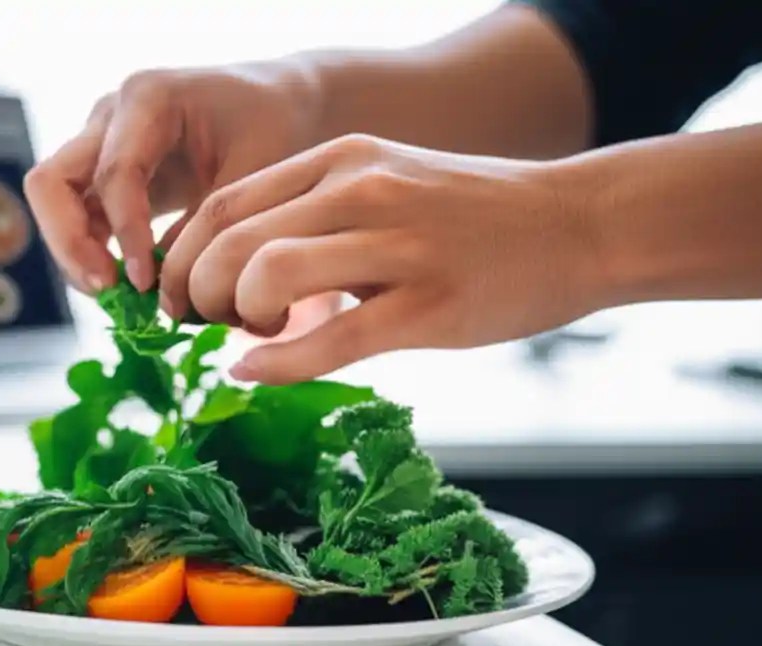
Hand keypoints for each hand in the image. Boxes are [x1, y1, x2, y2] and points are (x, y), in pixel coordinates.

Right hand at [24, 61, 321, 293]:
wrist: (278, 102)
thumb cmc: (274, 125)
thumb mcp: (258, 171)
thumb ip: (211, 223)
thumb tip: (168, 289)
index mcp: (149, 99)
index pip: (113, 174)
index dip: (125, 233)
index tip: (146, 282)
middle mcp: (110, 116)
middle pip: (51, 182)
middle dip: (69, 243)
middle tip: (108, 291)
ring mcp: (100, 144)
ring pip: (54, 203)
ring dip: (74, 254)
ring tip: (117, 297)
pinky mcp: (105, 175)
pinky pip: (77, 217)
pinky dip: (91, 253)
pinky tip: (128, 286)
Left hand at [159, 134, 601, 383]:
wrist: (581, 223)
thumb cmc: (475, 216)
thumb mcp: (387, 183)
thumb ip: (316, 212)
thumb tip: (238, 268)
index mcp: (342, 160)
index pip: (224, 206)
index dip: (183, 258)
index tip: (179, 296)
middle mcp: (362, 191)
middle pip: (231, 243)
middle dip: (196, 294)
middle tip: (203, 324)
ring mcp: (397, 246)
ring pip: (269, 278)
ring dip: (235, 320)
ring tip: (249, 336)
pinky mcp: (430, 304)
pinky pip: (332, 338)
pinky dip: (276, 362)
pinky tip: (254, 370)